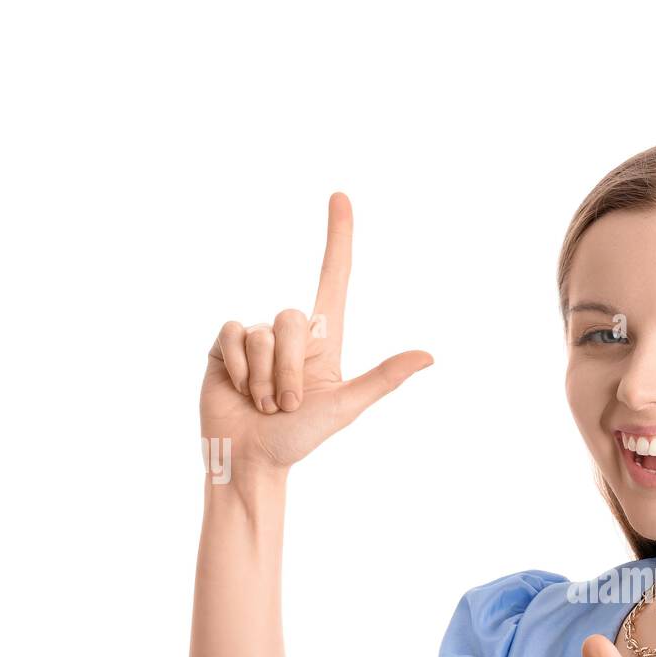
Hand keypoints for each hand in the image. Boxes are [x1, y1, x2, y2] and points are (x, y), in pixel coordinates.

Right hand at [199, 191, 433, 475]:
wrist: (250, 459)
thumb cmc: (300, 439)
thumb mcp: (345, 407)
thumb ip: (383, 378)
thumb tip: (430, 356)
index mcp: (324, 342)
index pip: (332, 279)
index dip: (337, 239)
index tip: (340, 197)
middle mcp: (290, 334)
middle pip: (291, 318)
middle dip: (289, 370)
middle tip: (288, 404)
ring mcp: (256, 338)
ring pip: (261, 333)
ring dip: (264, 379)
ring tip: (266, 405)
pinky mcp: (225, 345)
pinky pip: (233, 336)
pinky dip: (240, 371)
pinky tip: (240, 391)